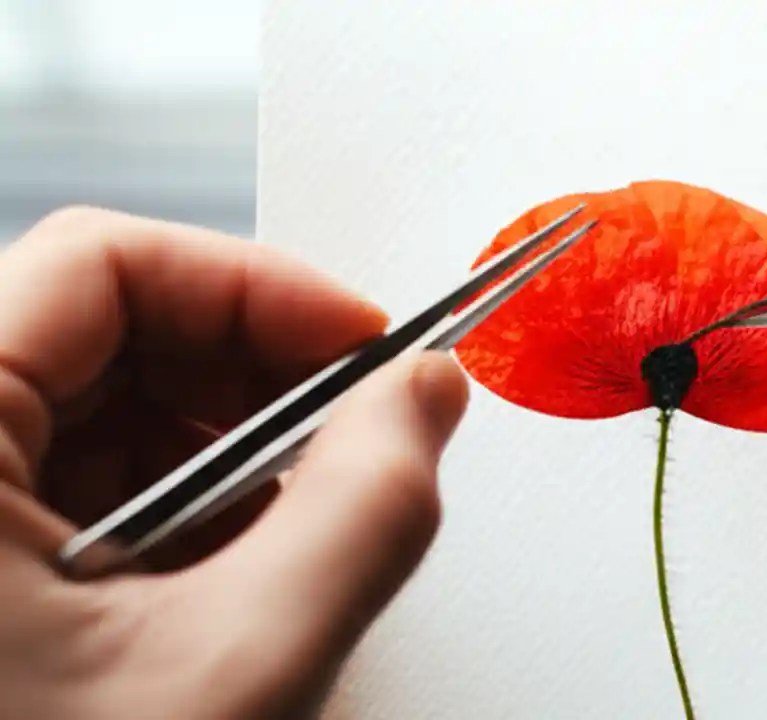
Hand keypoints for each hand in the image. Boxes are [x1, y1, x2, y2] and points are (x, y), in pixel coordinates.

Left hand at [0, 208, 466, 718]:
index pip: (103, 262)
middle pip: (111, 327)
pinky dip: (190, 509)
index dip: (257, 286)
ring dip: (234, 451)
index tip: (365, 349)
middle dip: (259, 377)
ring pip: (109, 407)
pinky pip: (92, 481)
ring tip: (301, 530)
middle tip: (361, 438)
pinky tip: (239, 574)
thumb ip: (365, 514)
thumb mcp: (236, 672)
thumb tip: (430, 394)